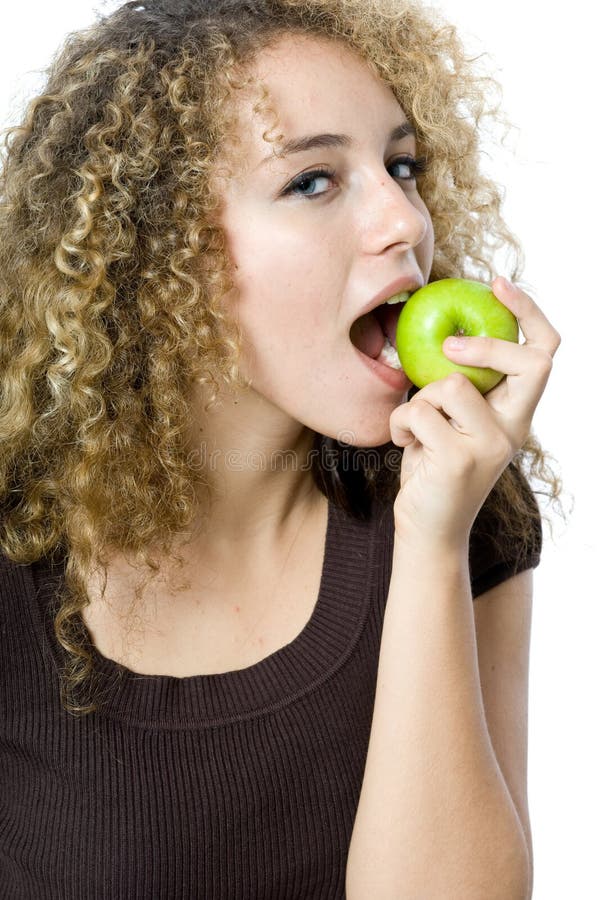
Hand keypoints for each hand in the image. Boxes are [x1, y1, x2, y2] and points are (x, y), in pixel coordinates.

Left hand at [389, 277, 560, 545]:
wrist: (428, 534)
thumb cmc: (434, 472)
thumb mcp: (453, 425)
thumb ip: (459, 390)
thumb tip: (442, 336)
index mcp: (516, 415)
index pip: (544, 353)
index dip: (528, 312)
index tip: (498, 284)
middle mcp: (513, 430)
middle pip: (529, 363)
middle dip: (485, 345)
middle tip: (448, 350)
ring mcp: (490, 446)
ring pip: (450, 385)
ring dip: (419, 401)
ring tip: (415, 430)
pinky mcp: (458, 459)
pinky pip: (417, 413)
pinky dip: (399, 424)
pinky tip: (404, 446)